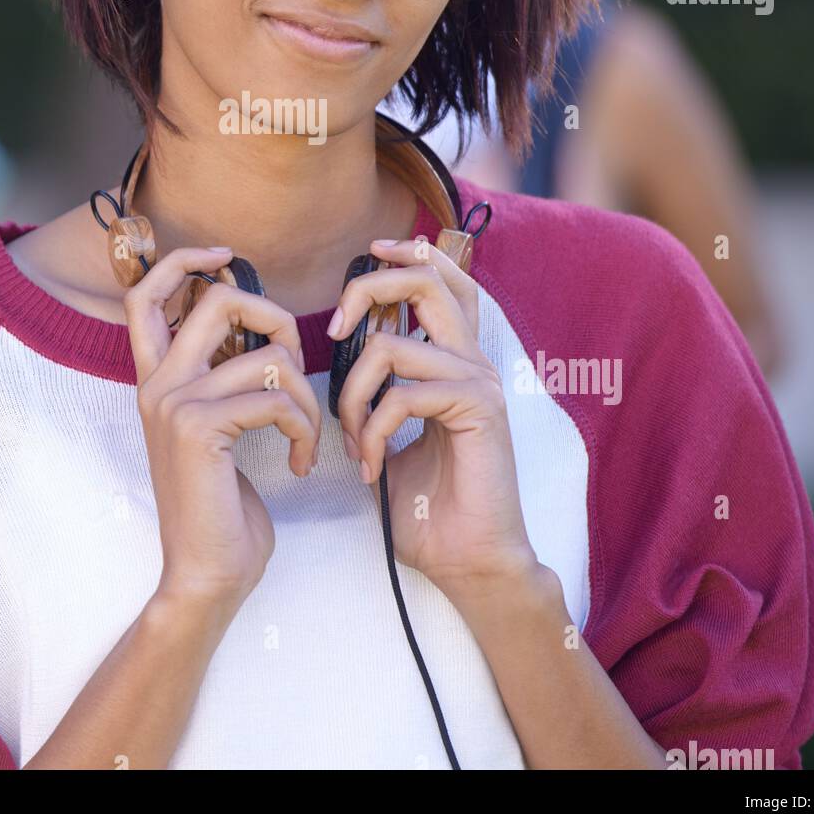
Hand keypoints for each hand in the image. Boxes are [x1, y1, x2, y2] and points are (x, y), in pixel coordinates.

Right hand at [125, 246, 321, 609]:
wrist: (207, 574)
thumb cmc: (223, 506)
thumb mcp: (218, 430)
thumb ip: (224, 380)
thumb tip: (264, 337)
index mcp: (157, 380)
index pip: (145, 294)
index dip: (184, 261)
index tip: (226, 258)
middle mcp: (157, 383)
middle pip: (217, 300)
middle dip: (276, 318)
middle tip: (295, 361)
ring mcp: (173, 402)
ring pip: (266, 354)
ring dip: (307, 395)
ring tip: (306, 434)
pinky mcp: (199, 427)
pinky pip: (277, 397)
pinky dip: (304, 427)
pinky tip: (299, 461)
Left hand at [327, 238, 538, 593]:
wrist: (467, 561)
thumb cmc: (426, 506)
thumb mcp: (387, 438)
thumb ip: (373, 395)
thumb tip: (334, 365)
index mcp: (453, 360)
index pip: (444, 280)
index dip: (409, 253)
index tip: (369, 252)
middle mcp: (471, 361)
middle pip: (426, 280)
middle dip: (369, 288)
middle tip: (335, 328)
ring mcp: (479, 382)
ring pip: (392, 346)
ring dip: (351, 396)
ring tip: (348, 441)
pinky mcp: (479, 409)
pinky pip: (402, 395)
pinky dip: (370, 431)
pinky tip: (369, 467)